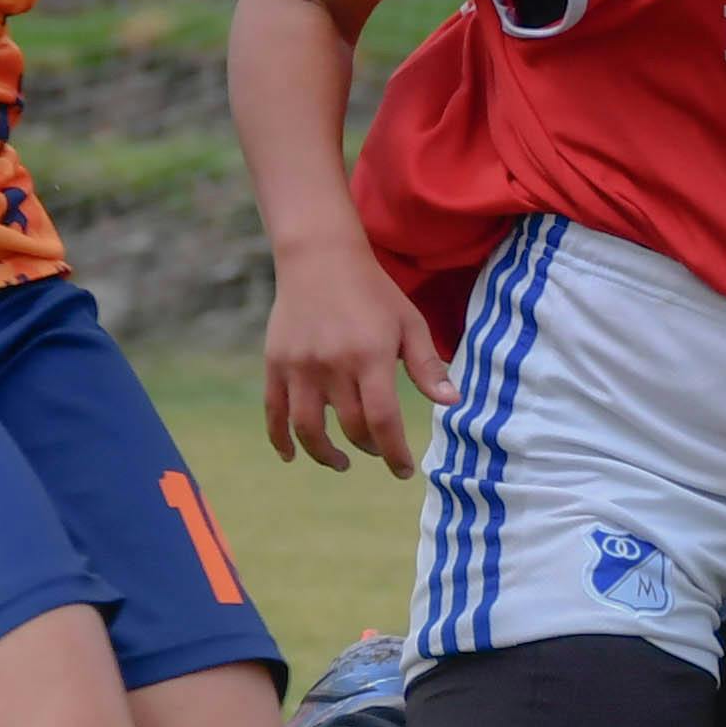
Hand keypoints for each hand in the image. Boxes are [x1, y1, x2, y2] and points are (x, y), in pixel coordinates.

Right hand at [264, 240, 451, 475]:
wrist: (320, 256)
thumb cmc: (373, 291)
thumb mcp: (408, 322)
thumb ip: (427, 365)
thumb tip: (451, 403)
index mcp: (370, 356)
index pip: (382, 420)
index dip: (394, 452)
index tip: (404, 469)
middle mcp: (333, 364)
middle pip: (350, 427)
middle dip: (370, 448)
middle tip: (378, 449)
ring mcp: (300, 366)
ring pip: (308, 428)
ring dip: (325, 454)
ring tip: (340, 462)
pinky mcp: (276, 363)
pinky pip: (274, 411)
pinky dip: (280, 439)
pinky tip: (293, 455)